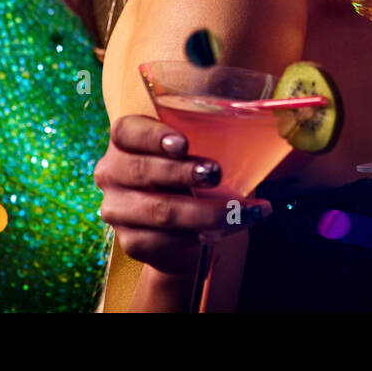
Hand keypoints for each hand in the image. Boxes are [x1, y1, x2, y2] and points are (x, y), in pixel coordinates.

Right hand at [94, 114, 271, 274]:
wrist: (183, 227)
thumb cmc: (193, 175)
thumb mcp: (197, 151)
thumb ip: (210, 138)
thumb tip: (260, 128)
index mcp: (124, 140)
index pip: (127, 131)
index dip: (153, 136)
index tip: (183, 143)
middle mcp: (112, 173)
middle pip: (141, 170)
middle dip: (183, 172)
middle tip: (216, 173)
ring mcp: (117, 209)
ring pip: (159, 211)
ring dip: (204, 211)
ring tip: (240, 209)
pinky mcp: (131, 242)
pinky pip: (166, 240)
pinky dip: (202, 235)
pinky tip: (227, 229)